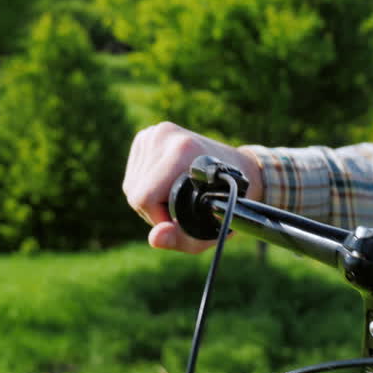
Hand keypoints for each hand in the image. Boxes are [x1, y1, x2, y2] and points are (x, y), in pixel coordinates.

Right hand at [123, 122, 263, 253]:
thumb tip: (155, 238)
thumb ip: (180, 238)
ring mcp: (153, 133)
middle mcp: (164, 136)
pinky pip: (133, 174)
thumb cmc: (228, 200)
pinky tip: (165, 186)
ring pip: (131, 184)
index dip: (158, 218)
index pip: (146, 197)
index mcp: (183, 150)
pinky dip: (145, 187)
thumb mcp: (210, 228)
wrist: (241, 168)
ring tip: (175, 198)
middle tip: (179, 211)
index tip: (178, 221)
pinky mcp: (145, 136)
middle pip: (136, 191)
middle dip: (154, 210)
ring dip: (149, 200)